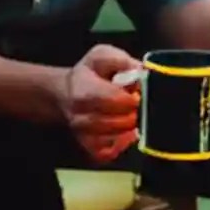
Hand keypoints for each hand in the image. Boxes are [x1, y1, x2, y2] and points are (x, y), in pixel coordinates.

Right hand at [56, 45, 141, 162]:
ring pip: (119, 137)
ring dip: (131, 126)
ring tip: (131, 114)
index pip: (118, 100)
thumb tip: (142, 72)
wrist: (68, 93)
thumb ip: (122, 61)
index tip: (138, 92)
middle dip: (137, 113)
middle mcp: (80, 116)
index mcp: (84, 91)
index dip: (134, 97)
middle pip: (122, 122)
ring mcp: (84, 135)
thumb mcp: (102, 57)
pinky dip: (122, 143)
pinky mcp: (90, 148)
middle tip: (139, 105)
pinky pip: (111, 153)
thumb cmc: (90, 74)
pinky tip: (124, 131)